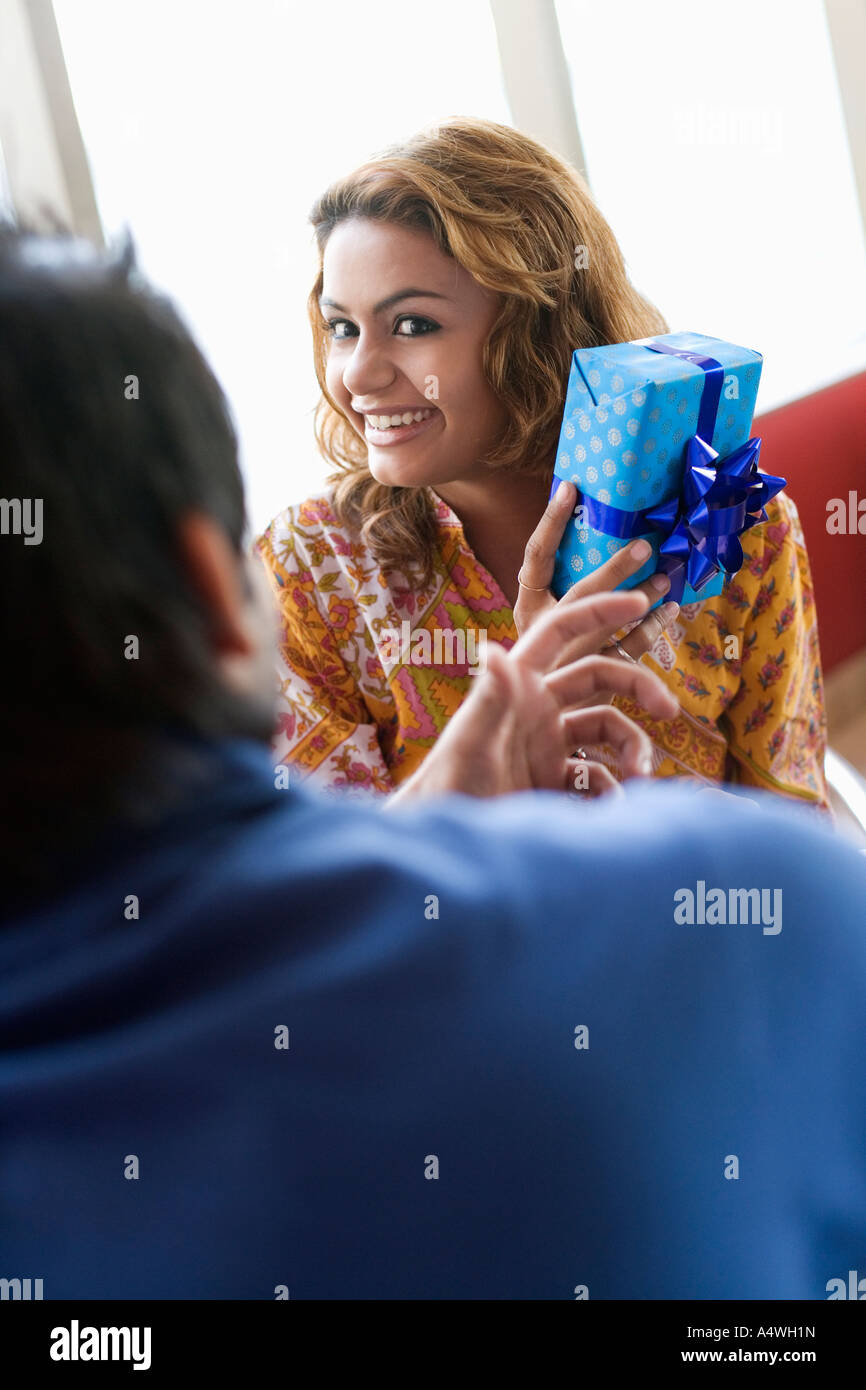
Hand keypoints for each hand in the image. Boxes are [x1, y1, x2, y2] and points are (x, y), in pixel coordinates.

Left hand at [386, 587, 679, 804]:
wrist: (448, 847)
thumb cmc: (448, 789)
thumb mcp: (471, 744)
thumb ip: (489, 700)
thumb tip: (494, 650)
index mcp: (517, 686)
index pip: (559, 632)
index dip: (598, 611)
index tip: (638, 600)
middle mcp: (536, 708)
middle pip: (599, 679)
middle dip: (638, 687)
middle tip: (669, 710)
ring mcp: (548, 744)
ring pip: (608, 729)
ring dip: (631, 749)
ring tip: (639, 779)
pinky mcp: (554, 779)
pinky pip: (599, 773)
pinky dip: (614, 788)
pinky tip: (612, 807)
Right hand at [514, 480, 679, 680]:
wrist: (524, 729)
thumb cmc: (543, 664)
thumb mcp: (538, 626)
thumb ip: (560, 594)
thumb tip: (590, 537)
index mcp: (526, 611)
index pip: (535, 558)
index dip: (550, 522)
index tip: (570, 488)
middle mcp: (544, 634)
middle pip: (581, 595)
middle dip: (614, 569)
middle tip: (645, 545)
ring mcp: (569, 662)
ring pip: (612, 627)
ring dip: (644, 599)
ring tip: (667, 578)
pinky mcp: (594, 688)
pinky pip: (631, 653)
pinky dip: (653, 629)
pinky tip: (670, 610)